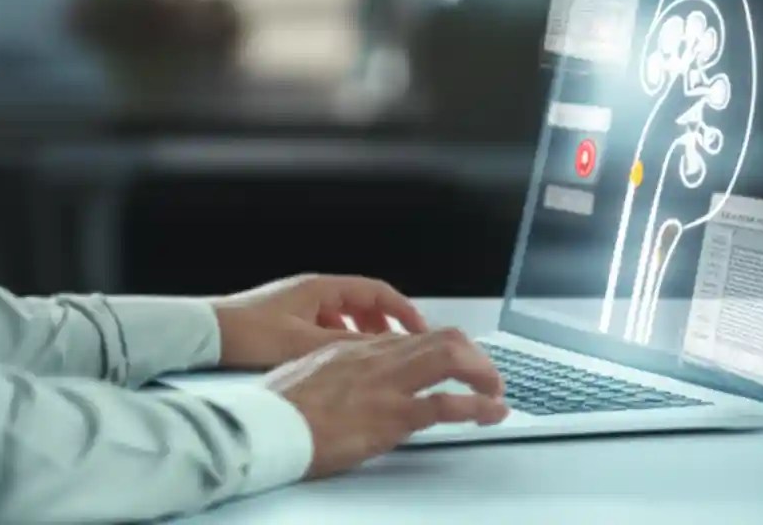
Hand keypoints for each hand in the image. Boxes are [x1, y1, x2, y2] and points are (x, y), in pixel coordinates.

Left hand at [212, 274, 428, 369]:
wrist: (204, 334)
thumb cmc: (248, 332)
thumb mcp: (304, 342)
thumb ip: (345, 343)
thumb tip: (382, 349)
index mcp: (322, 287)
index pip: (376, 290)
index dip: (402, 309)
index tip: (419, 328)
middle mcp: (313, 290)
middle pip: (363, 301)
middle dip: (384, 323)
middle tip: (399, 346)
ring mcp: (299, 303)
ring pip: (344, 314)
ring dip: (362, 332)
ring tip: (372, 356)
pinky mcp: (286, 318)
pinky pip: (326, 323)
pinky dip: (340, 338)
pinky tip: (337, 360)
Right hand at [266, 328, 508, 476]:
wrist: (266, 426)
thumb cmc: (280, 409)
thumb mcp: (311, 374)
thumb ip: (339, 372)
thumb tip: (351, 383)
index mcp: (359, 347)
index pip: (415, 337)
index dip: (446, 349)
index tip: (459, 363)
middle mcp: (379, 356)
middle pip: (443, 338)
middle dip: (473, 356)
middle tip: (486, 377)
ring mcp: (387, 383)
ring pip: (452, 358)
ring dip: (482, 375)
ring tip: (496, 392)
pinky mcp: (391, 413)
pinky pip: (446, 404)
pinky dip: (478, 406)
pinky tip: (492, 412)